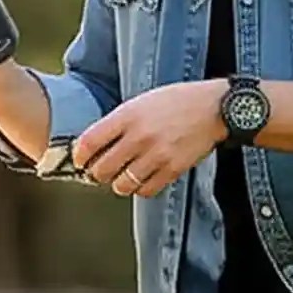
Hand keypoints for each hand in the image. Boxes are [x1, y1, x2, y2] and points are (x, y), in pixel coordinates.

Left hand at [73, 80, 227, 196]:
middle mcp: (139, 137)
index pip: (90, 142)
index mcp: (127, 116)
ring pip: (122, 185)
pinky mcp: (172, 170)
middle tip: (101, 171)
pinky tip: (142, 180)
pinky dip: (141, 189)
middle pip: (102, 169)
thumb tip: (96, 144)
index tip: (80, 160)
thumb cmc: (177, 101)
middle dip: (97, 173)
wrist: (213, 108)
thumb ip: (119, 122)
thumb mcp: (141, 102)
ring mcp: (156, 155)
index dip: (80, 156)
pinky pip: (146, 190)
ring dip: (118, 184)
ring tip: (122, 177)